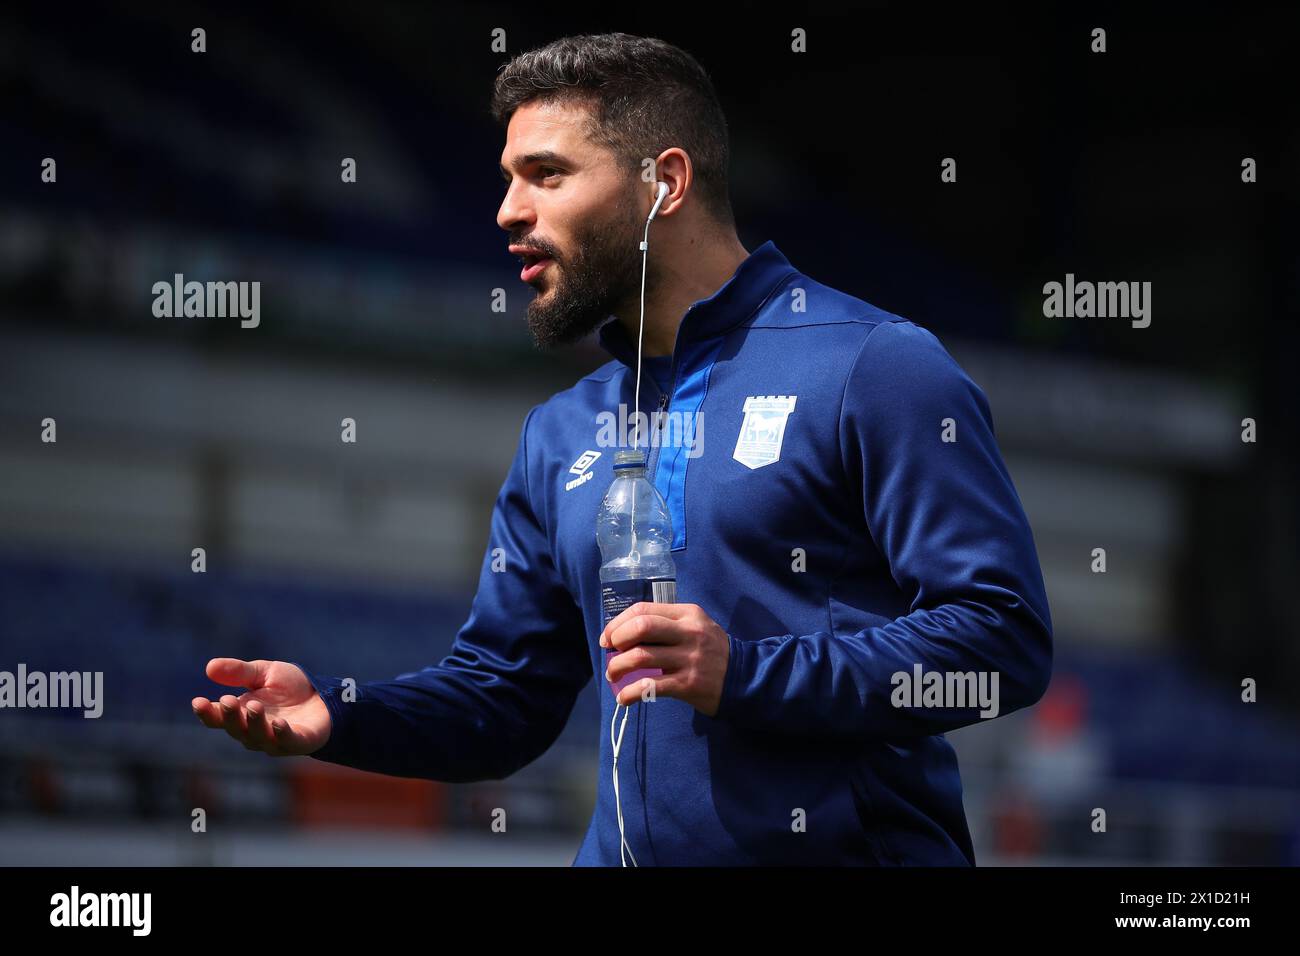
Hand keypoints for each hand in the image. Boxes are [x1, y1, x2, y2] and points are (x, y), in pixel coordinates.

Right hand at [192, 658, 329, 755]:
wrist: (325, 695)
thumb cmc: (290, 688)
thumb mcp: (264, 673)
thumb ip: (239, 672)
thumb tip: (209, 667)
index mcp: (241, 714)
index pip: (218, 717)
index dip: (207, 712)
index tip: (198, 702)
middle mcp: (253, 731)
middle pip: (236, 729)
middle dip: (230, 716)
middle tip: (228, 701)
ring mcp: (275, 740)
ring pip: (258, 737)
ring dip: (254, 723)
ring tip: (254, 706)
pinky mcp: (299, 742)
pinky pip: (287, 742)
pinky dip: (281, 734)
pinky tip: (278, 723)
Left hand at [600, 603, 729, 714]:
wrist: (744, 678)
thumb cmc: (712, 651)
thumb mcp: (696, 626)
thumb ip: (667, 624)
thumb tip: (625, 634)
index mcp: (687, 614)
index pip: (644, 610)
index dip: (619, 622)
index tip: (609, 637)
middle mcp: (689, 633)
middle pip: (641, 627)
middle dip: (617, 638)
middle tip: (610, 652)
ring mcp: (689, 659)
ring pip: (641, 657)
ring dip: (618, 667)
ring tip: (613, 675)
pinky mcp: (688, 684)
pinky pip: (650, 687)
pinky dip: (630, 693)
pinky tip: (624, 698)